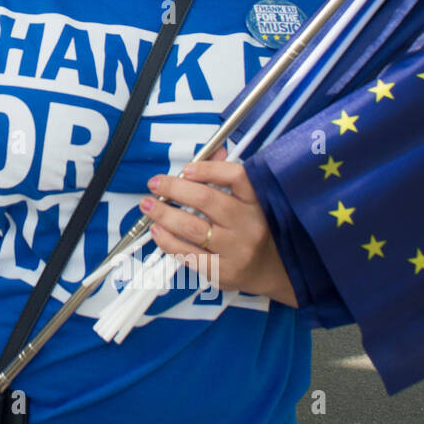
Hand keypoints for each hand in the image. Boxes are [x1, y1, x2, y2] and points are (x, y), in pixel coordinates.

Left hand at [140, 149, 296, 306]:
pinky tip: (157, 231)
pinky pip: (188, 254)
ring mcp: (236, 250)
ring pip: (192, 228)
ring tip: (148, 205)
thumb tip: (211, 152)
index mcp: (257, 202)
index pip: (236, 177)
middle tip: (155, 183)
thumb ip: (228, 176)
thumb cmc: (256, 230)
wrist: (275, 271)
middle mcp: (249, 225)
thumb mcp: (250, 202)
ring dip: (164, 214)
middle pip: (206, 200)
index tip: (187, 169)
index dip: (208, 169)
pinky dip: (167, 241)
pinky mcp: (222, 271)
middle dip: (174, 188)